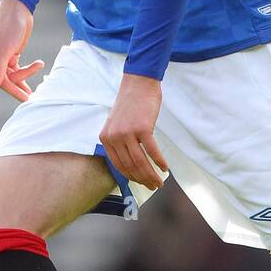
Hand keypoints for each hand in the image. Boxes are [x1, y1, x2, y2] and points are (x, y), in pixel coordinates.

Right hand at [0, 0, 44, 101]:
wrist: (18, 9)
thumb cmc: (9, 27)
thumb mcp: (5, 49)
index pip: (0, 81)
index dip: (14, 90)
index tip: (26, 99)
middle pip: (7, 80)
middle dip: (21, 81)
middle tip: (34, 93)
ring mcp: (1, 60)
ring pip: (14, 76)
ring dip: (27, 73)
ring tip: (39, 64)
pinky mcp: (10, 56)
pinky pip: (18, 69)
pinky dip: (28, 69)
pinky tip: (38, 65)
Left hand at [100, 72, 168, 190]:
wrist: (138, 84)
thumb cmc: (131, 104)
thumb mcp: (117, 124)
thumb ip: (119, 141)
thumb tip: (131, 165)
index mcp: (106, 138)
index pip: (118, 165)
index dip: (131, 177)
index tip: (141, 182)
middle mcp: (114, 137)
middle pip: (130, 166)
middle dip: (143, 179)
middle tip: (153, 186)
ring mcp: (127, 133)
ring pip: (141, 162)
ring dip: (151, 175)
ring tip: (159, 182)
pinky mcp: (142, 128)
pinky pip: (152, 151)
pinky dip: (159, 161)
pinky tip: (165, 168)